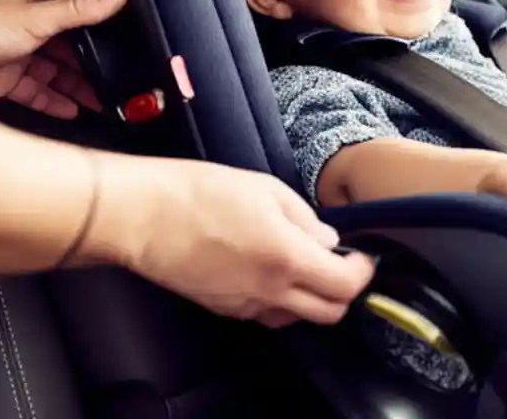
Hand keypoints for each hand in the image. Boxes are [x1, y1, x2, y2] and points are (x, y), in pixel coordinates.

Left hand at [0, 0, 128, 117]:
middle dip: (94, 70)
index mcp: (37, 9)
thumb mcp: (35, 17)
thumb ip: (79, 10)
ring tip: (104, 103)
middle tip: (121, 85)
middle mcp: (28, 33)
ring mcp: (16, 59)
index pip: (79, 23)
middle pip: (70, 54)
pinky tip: (73, 111)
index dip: (101, 38)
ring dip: (78, 89)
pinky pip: (36, 94)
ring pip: (56, 76)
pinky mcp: (4, 83)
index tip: (126, 52)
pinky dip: (54, 103)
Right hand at [88, 151, 375, 327]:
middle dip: (343, 291)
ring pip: (297, 317)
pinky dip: (280, 299)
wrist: (144, 216)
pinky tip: (270, 272)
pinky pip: (266, 313)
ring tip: (303, 265)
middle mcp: (270, 291)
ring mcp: (245, 305)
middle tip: (340, 265)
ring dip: (311, 297)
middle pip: (329, 312)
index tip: (361, 256)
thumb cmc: (201, 194)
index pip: (345, 286)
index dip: (362, 272)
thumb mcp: (267, 190)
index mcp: (288, 259)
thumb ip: (306, 219)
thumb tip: (328, 241)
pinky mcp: (223, 308)